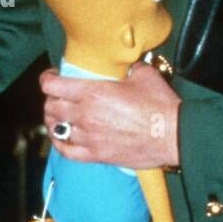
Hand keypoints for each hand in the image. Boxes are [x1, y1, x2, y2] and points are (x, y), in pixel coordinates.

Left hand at [41, 61, 179, 169]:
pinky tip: (62, 137)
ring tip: (59, 116)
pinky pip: (66, 151)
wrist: (175, 136)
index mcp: (92, 92)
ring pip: (55, 128)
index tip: (52, 77)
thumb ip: (129, 68)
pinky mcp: (96, 155)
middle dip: (51, 100)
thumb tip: (128, 67)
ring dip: (54, 121)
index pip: (52, 85)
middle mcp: (85, 114)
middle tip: (58, 97)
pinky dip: (59, 143)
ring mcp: (89, 136)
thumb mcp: (144, 75)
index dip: (48, 79)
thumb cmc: (161, 105)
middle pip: (51, 106)